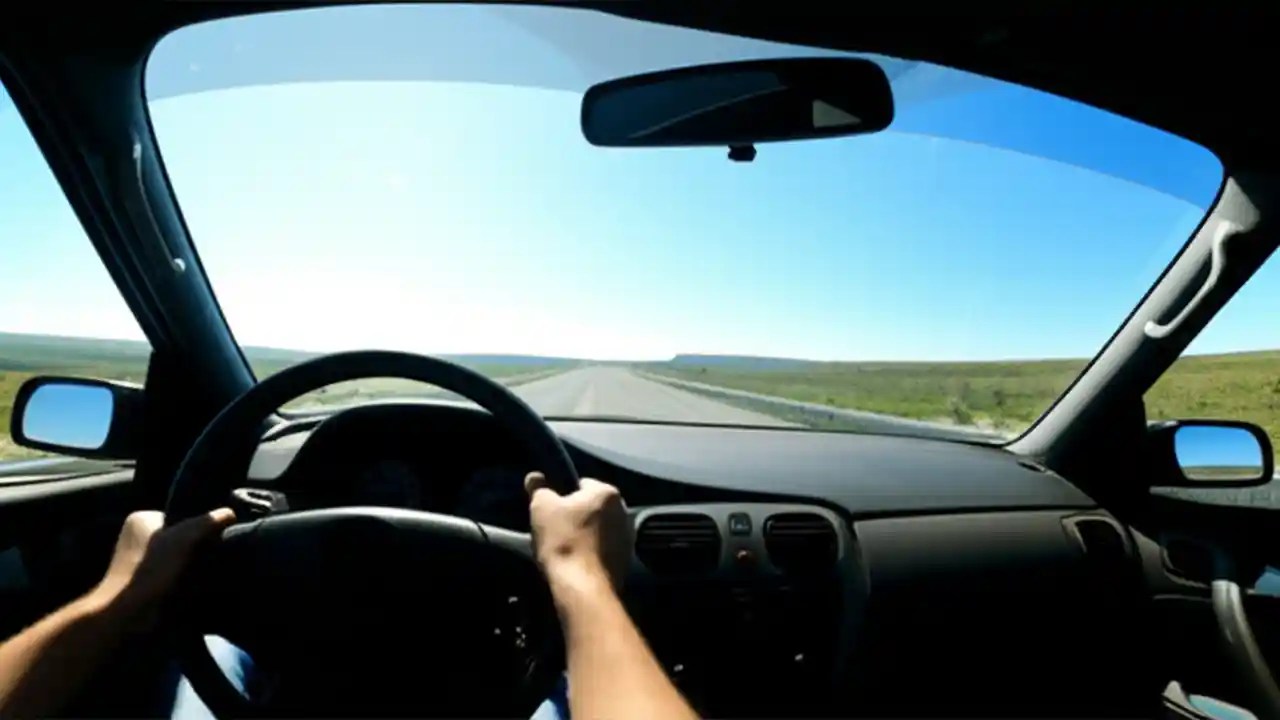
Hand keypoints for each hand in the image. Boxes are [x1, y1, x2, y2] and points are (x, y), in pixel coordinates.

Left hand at [92, 508, 235, 623]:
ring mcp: (138, 560)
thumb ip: (207, 522)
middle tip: (215, 552)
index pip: (180, 515)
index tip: (216, 536)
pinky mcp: (143, 582)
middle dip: (196, 545)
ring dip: (191, 564)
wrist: (126, 612)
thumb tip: (231, 512)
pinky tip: (195, 584)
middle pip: (179, 536)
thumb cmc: (150, 568)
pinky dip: (183, 578)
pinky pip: (171, 573)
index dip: (199, 525)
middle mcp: (136, 536)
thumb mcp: (183, 538)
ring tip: (207, 569)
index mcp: (141, 518)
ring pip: (177, 556)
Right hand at [525, 474, 630, 593]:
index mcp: (607, 492)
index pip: (580, 484)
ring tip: (566, 550)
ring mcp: (628, 537)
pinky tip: (577, 564)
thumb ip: (539, 488)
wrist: (583, 588)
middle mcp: (624, 511)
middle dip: (575, 516)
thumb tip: (535, 476)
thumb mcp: (542, 508)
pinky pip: (604, 550)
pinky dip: (592, 553)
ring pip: (598, 530)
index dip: (561, 497)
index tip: (550, 513)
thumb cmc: (563, 541)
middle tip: (555, 532)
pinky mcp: (626, 560)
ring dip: (585, 536)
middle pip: (591, 508)